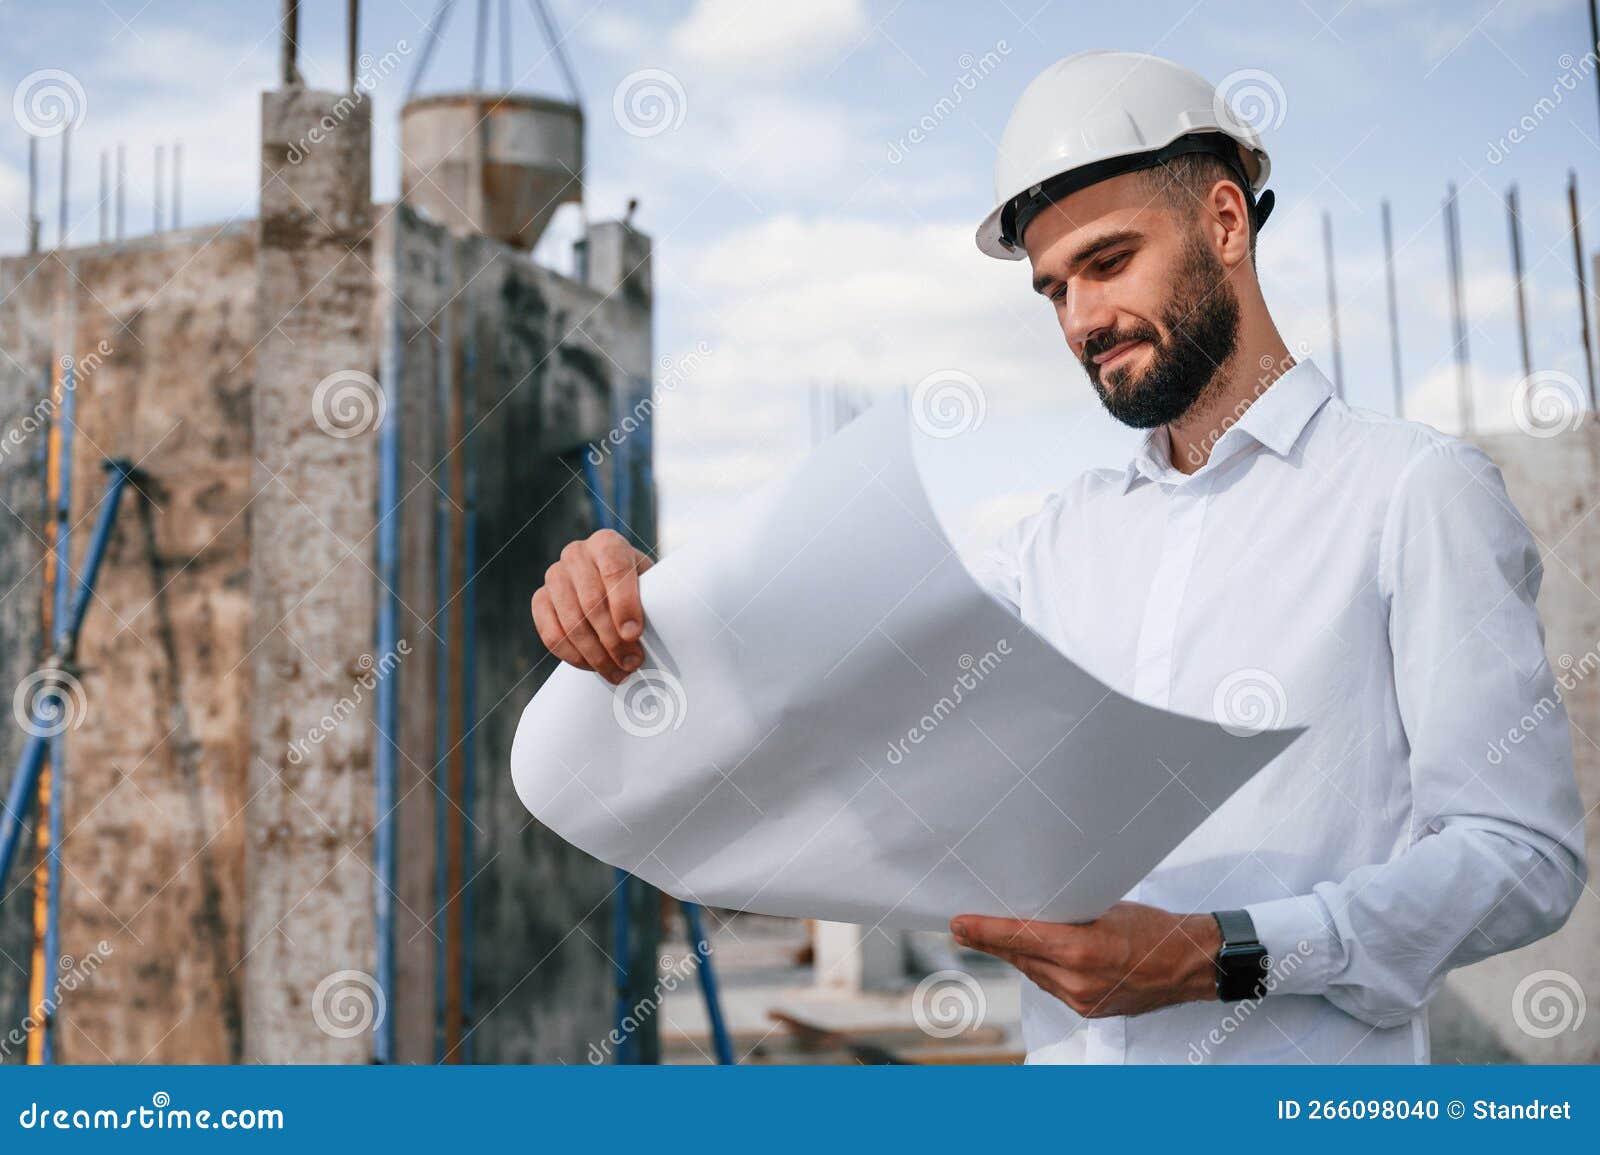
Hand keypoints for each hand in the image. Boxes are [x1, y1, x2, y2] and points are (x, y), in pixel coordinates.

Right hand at [530, 529, 654, 683]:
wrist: (612, 588)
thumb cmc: (639, 587)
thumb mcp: (652, 584)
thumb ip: (654, 599)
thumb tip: (645, 636)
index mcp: (607, 543)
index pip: (614, 569)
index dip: (625, 604)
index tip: (634, 635)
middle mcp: (576, 554)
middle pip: (592, 601)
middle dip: (613, 639)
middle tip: (632, 663)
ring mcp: (554, 576)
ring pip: (571, 621)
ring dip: (596, 654)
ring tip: (617, 673)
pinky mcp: (540, 600)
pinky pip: (551, 634)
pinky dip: (572, 656)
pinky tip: (593, 667)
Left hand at [951, 901, 1220, 1017]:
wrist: (1190, 965)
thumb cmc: (1154, 928)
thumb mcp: (1106, 908)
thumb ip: (1066, 914)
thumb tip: (1030, 911)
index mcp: (1082, 949)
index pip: (1020, 937)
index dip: (984, 931)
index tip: (957, 924)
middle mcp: (1078, 981)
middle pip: (1021, 958)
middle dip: (993, 942)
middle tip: (965, 927)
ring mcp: (1083, 1000)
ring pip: (1034, 974)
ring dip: (1017, 956)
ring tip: (997, 937)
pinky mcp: (1089, 1011)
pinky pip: (1052, 987)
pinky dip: (1041, 970)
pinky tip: (1035, 957)